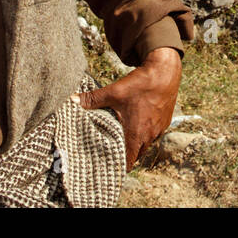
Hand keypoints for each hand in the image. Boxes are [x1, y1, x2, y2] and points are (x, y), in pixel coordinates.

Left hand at [73, 46, 181, 169]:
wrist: (165, 72)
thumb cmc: (139, 84)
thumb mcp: (114, 91)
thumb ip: (93, 99)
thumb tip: (72, 100)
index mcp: (136, 134)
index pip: (129, 161)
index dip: (119, 165)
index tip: (109, 164)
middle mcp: (149, 135)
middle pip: (137, 154)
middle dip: (127, 154)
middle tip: (114, 150)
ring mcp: (159, 129)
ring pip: (147, 143)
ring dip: (138, 142)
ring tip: (126, 137)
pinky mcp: (165, 121)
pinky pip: (155, 133)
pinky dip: (147, 131)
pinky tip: (140, 122)